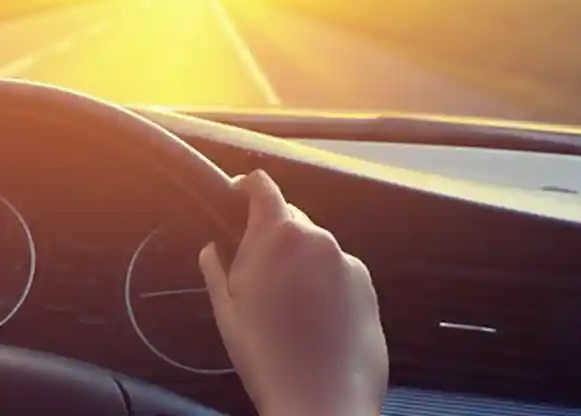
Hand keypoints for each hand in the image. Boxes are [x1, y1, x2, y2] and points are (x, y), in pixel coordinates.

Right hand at [199, 170, 387, 415]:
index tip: (238, 198)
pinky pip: (339, 272)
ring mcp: (348, 263)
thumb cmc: (267, 358)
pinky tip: (315, 322)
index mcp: (279, 236)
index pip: (264, 186)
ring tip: (288, 309)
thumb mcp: (227, 312)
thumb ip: (217, 268)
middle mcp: (319, 240)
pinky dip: (325, 285)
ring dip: (300, 264)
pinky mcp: (368, 287)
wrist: (324, 402)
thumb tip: (212, 248)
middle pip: (291, 219)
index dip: (247, 187)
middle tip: (258, 276)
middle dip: (273, 237)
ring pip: (316, 248)